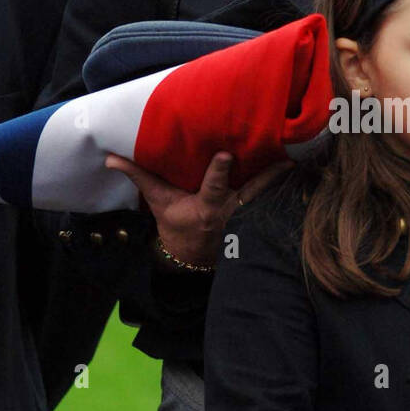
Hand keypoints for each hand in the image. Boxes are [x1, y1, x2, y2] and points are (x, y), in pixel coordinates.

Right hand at [104, 150, 294, 268]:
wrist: (193, 255)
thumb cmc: (175, 223)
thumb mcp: (157, 201)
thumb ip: (139, 176)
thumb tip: (110, 157)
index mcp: (206, 207)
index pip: (212, 187)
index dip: (219, 172)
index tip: (226, 155)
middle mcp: (230, 211)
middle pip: (252, 191)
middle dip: (267, 178)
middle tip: (286, 159)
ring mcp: (246, 214)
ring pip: (267, 195)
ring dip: (282, 180)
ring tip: (298, 158)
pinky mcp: (255, 214)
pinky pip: (271, 199)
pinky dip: (283, 186)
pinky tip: (298, 166)